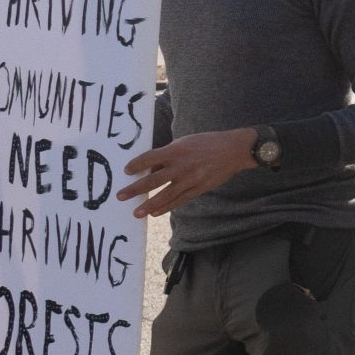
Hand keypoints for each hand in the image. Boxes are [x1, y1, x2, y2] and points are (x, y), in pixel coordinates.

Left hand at [119, 128, 257, 218]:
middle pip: (153, 180)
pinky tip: (156, 212)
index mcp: (176, 151)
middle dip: (135, 189)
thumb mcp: (185, 143)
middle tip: (120, 196)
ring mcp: (190, 179)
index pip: (149, 158)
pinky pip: (180, 200)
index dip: (136, 165)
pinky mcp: (199, 188)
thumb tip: (151, 167)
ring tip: (136, 212)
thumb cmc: (207, 143)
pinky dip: (167, 207)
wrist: (234, 150)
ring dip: (149, 205)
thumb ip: (168, 155)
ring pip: (165, 195)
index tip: (126, 171)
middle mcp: (181, 166)